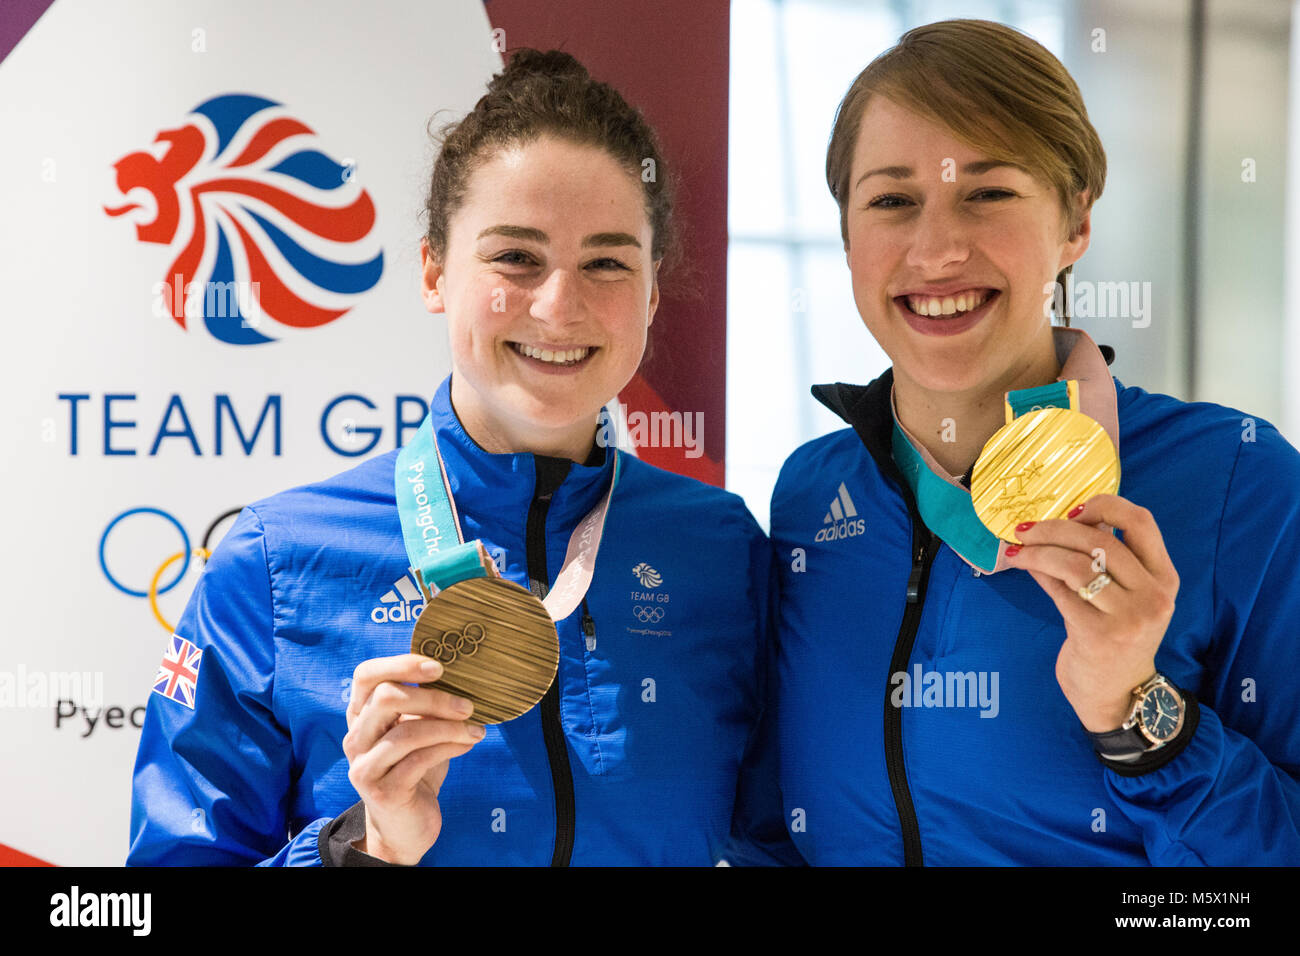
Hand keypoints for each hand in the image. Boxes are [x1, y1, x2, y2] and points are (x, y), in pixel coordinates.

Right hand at [342, 653, 484, 864]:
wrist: (405, 826)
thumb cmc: (415, 769)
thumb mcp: (418, 731)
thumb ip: (425, 706)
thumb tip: (462, 675)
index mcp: (361, 715)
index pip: (366, 675)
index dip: (401, 664)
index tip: (439, 667)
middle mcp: (355, 738)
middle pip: (386, 698)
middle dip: (433, 697)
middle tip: (467, 705)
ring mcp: (365, 766)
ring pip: (406, 732)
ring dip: (449, 727)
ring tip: (475, 729)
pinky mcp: (382, 791)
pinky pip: (419, 759)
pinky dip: (450, 747)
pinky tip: (469, 743)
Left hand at [1004, 495, 1179, 732]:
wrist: (1117, 695)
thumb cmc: (1117, 638)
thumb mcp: (1125, 598)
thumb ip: (1105, 561)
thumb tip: (1060, 521)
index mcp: (1164, 578)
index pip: (1142, 522)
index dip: (1104, 505)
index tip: (1072, 509)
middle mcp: (1153, 596)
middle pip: (1100, 541)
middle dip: (1055, 528)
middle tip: (1025, 528)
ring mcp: (1128, 618)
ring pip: (1077, 565)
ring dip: (1039, 551)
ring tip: (1015, 548)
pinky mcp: (1098, 634)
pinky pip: (1060, 591)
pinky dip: (1038, 573)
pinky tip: (1023, 566)